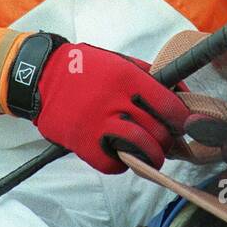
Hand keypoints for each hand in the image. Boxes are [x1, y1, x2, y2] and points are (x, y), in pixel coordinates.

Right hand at [33, 42, 187, 174]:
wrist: (42, 77)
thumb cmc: (87, 69)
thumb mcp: (121, 62)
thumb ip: (152, 77)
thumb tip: (183, 94)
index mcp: (128, 78)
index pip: (169, 106)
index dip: (182, 120)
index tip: (184, 125)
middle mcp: (115, 101)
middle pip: (158, 131)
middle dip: (167, 140)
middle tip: (166, 141)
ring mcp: (99, 124)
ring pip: (142, 149)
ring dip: (153, 157)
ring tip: (153, 155)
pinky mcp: (84, 144)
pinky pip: (114, 164)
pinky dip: (123, 164)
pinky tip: (123, 155)